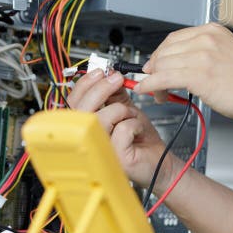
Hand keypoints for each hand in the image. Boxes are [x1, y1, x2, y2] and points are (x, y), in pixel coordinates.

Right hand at [68, 69, 174, 187]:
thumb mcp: (126, 110)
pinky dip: (134, 124)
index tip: (100, 72)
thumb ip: (114, 95)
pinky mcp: (115, 159)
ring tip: (131, 115)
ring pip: (100, 119)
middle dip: (100, 89)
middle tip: (117, 79)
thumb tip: (108, 75)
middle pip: (80, 110)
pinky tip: (137, 132)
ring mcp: (99, 151)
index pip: (72, 104)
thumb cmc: (140, 140)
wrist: (160, 160)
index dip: (84, 85)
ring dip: (121, 110)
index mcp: (85, 127)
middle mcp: (87, 140)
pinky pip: (122, 130)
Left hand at [138, 23, 232, 123]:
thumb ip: (206, 53)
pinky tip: (148, 91)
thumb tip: (181, 63)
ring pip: (162, 65)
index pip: (175, 38)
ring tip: (156, 92)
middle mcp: (207, 39)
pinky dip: (150, 86)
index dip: (161, 53)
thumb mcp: (229, 53)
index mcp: (214, 31)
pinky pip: (163, 79)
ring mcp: (202, 56)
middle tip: (152, 80)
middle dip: (155, 67)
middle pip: (165, 50)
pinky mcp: (198, 75)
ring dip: (153, 80)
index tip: (156, 64)